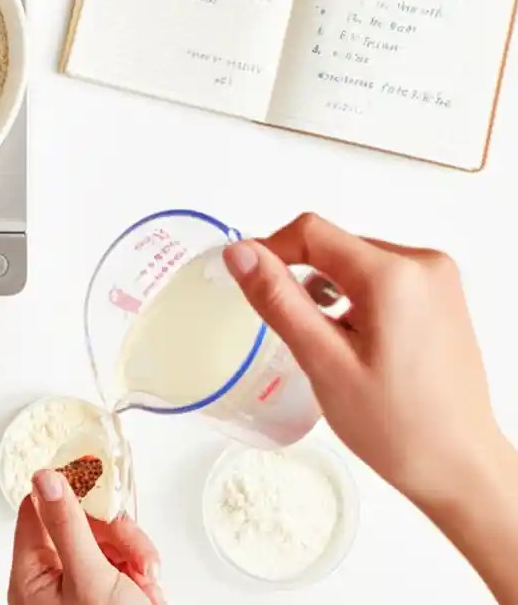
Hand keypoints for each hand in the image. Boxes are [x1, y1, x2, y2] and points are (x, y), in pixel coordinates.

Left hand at [10, 470, 164, 604]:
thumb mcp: (89, 578)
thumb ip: (68, 526)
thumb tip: (46, 479)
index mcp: (31, 576)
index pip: (38, 510)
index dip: (66, 491)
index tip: (94, 476)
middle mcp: (51, 580)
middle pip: (80, 525)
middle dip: (116, 534)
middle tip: (136, 553)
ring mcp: (80, 588)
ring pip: (108, 543)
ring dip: (134, 556)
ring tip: (147, 582)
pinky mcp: (107, 596)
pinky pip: (124, 565)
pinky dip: (141, 575)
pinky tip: (149, 596)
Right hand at [222, 214, 501, 506]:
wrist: (459, 465)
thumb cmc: (395, 424)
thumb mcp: (323, 361)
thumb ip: (278, 299)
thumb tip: (239, 252)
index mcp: (394, 274)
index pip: (311, 231)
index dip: (270, 251)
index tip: (250, 287)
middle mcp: (424, 264)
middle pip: (335, 246)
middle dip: (304, 280)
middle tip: (298, 336)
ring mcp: (439, 280)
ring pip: (356, 263)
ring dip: (329, 292)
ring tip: (331, 345)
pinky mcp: (442, 298)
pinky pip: (382, 280)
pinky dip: (356, 301)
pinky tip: (356, 344)